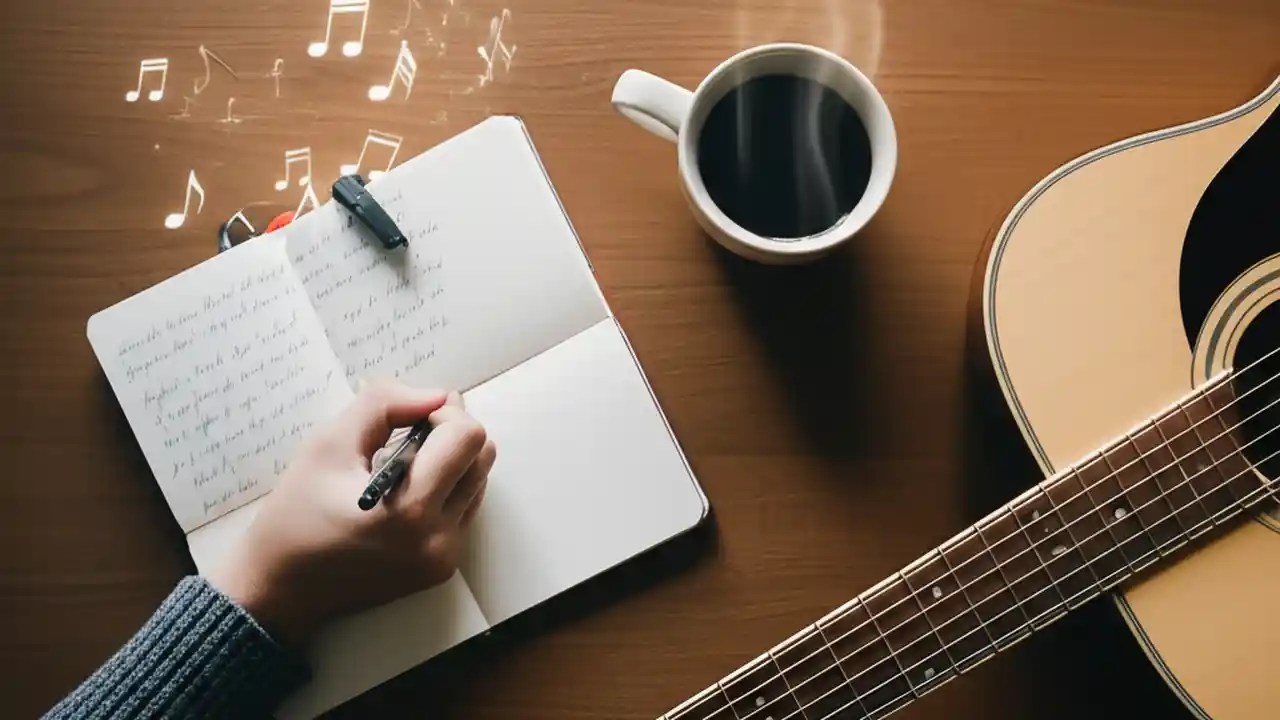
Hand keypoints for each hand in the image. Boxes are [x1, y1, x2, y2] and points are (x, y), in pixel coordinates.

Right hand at [210, 383, 495, 645]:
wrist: (280, 589)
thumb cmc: (295, 514)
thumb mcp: (328, 444)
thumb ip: (385, 405)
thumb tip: (437, 395)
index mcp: (411, 510)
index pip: (468, 438)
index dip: (443, 413)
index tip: (409, 417)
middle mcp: (438, 539)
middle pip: (482, 456)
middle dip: (451, 433)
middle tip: (408, 432)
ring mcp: (444, 558)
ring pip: (478, 482)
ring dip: (451, 460)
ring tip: (402, 464)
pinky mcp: (441, 568)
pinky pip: (465, 509)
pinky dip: (445, 488)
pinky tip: (404, 490)